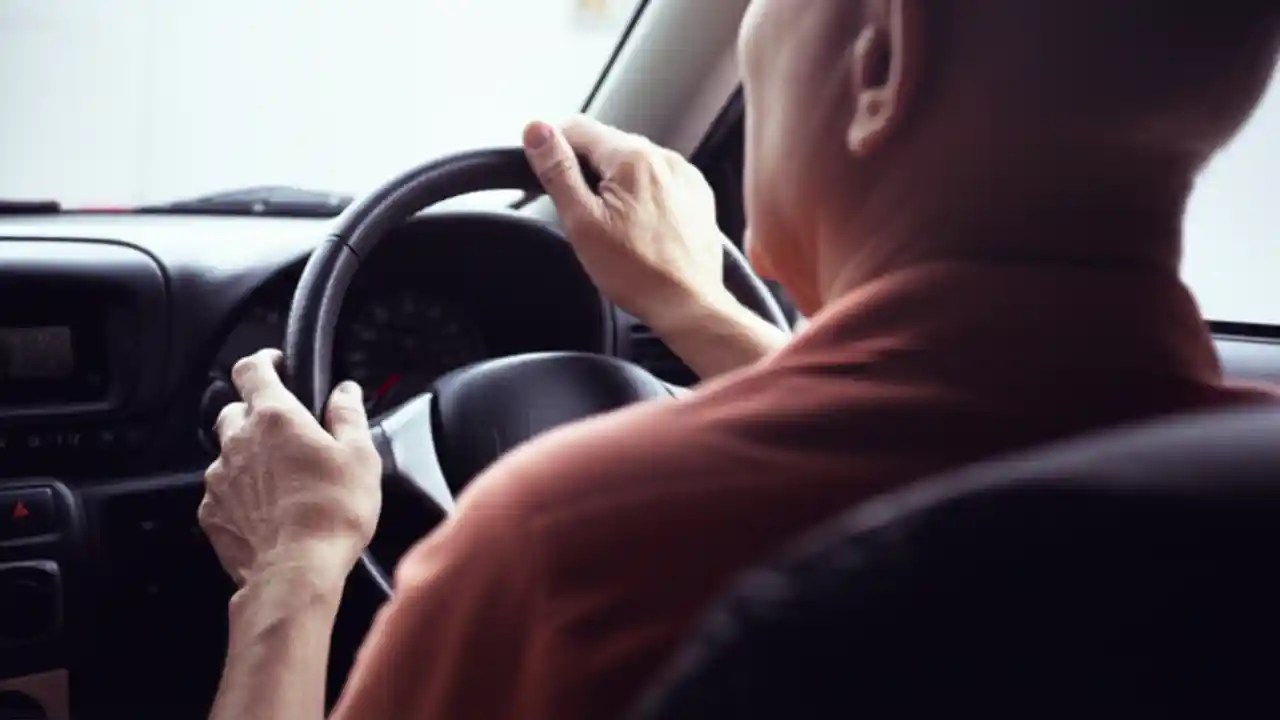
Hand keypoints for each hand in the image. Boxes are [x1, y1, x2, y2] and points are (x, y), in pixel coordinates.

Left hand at [199, 349, 381, 589]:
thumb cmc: (332, 513)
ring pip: (227, 452)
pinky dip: (240, 492)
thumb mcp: (360, 457)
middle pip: (234, 409)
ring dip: (248, 455)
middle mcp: (239, 441)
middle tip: (285, 430)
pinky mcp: (212, 512)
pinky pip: (222, 491)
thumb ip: (349, 416)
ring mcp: (220, 478)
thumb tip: (345, 392)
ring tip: (281, 478)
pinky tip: (267, 508)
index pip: (251, 369)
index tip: (275, 364)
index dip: (263, 361)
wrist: (296, 572)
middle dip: (256, 412)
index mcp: (276, 418)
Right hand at [522, 116, 733, 334]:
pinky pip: (659, 181)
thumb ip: (558, 171)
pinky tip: (638, 226)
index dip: (554, 148)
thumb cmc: (637, 272)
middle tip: (581, 212)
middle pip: (608, 145)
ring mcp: (684, 176)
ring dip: (615, 182)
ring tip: (612, 225)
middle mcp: (664, 157)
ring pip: (634, 163)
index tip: (547, 172)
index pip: (579, 128)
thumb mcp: (582, 222)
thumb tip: (537, 131)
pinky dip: (643, 194)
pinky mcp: (696, 195)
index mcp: (633, 157)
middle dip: (587, 169)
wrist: (688, 305)